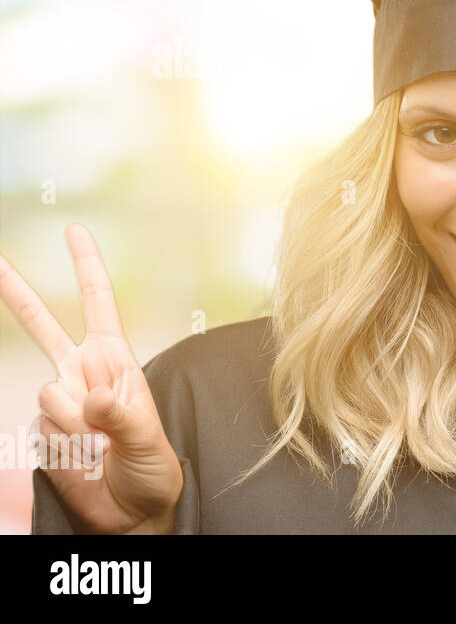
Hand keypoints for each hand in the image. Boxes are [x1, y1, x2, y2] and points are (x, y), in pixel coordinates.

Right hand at [1, 224, 181, 533]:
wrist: (131, 512)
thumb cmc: (152, 471)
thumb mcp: (149, 442)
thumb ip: (121, 418)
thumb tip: (95, 397)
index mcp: (116, 362)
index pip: (99, 306)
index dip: (86, 267)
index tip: (74, 229)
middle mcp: (83, 374)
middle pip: (42, 326)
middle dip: (17, 292)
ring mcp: (59, 401)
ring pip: (50, 394)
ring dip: (78, 424)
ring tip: (101, 445)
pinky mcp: (43, 429)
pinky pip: (46, 425)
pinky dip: (67, 443)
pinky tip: (84, 457)